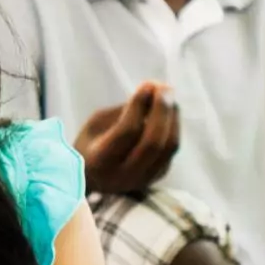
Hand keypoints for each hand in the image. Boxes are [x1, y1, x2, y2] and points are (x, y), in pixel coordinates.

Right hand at [73, 83, 180, 197]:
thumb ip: (124, 111)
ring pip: (168, 147)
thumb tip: (153, 92)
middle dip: (162, 110)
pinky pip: (171, 149)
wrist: (92, 177)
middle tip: (163, 87)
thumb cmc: (90, 143)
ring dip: (172, 116)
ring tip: (167, 94)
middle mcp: (123, 175)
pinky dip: (173, 125)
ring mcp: (144, 180)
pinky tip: (168, 110)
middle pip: (153, 143)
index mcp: (101, 161)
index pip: (127, 132)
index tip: (146, 85)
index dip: (139, 106)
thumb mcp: (96, 124)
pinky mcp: (158, 176)